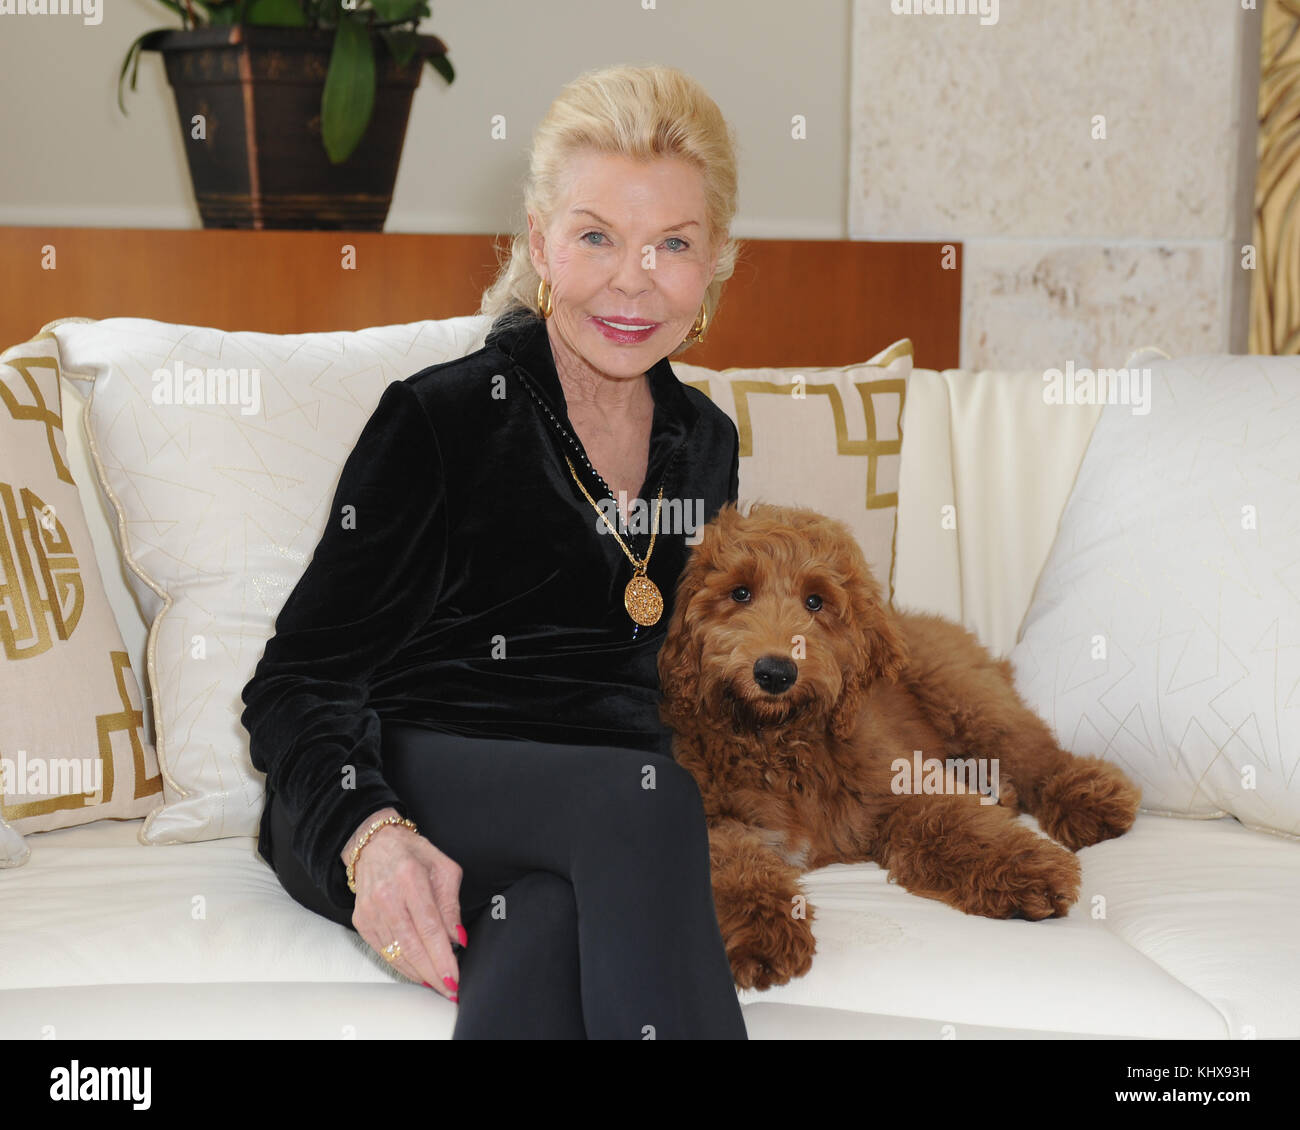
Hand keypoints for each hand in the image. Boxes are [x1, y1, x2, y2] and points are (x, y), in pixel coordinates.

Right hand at [342, 809, 464, 1000]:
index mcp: (410, 879)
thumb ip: (451, 904)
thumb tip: (457, 938)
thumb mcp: (443, 867)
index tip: (455, 977)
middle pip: (412, 946)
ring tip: (438, 984)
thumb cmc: (412, 853)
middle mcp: (386, 896)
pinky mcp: (361, 921)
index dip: (442, 957)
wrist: (374, 844)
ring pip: (396, 953)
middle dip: (433, 973)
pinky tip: (417, 972)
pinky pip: (383, 951)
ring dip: (419, 973)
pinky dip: (402, 965)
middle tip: (450, 989)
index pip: (429, 927)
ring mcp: (370, 911)